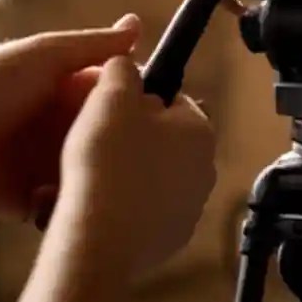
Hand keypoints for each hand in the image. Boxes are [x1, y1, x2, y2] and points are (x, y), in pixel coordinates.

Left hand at [0, 15, 142, 220]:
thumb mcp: (45, 55)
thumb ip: (93, 46)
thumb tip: (138, 26)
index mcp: (66, 92)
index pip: (117, 96)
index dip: (140, 101)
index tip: (162, 109)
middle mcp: (61, 129)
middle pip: (112, 137)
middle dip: (129, 143)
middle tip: (146, 150)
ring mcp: (47, 166)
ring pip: (97, 173)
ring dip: (107, 175)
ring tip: (123, 178)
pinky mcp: (32, 200)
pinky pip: (68, 205)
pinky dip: (78, 202)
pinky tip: (84, 196)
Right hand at [58, 56, 215, 275]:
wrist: (99, 237)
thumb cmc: (107, 159)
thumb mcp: (109, 98)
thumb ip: (122, 69)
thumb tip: (127, 63)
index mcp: (199, 128)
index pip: (173, 100)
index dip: (139, 101)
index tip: (111, 110)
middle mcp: (207, 168)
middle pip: (167, 140)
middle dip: (136, 139)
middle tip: (98, 143)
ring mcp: (193, 207)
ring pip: (158, 177)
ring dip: (133, 173)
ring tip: (94, 177)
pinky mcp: (174, 239)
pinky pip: (149, 211)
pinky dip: (130, 206)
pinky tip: (102, 205)